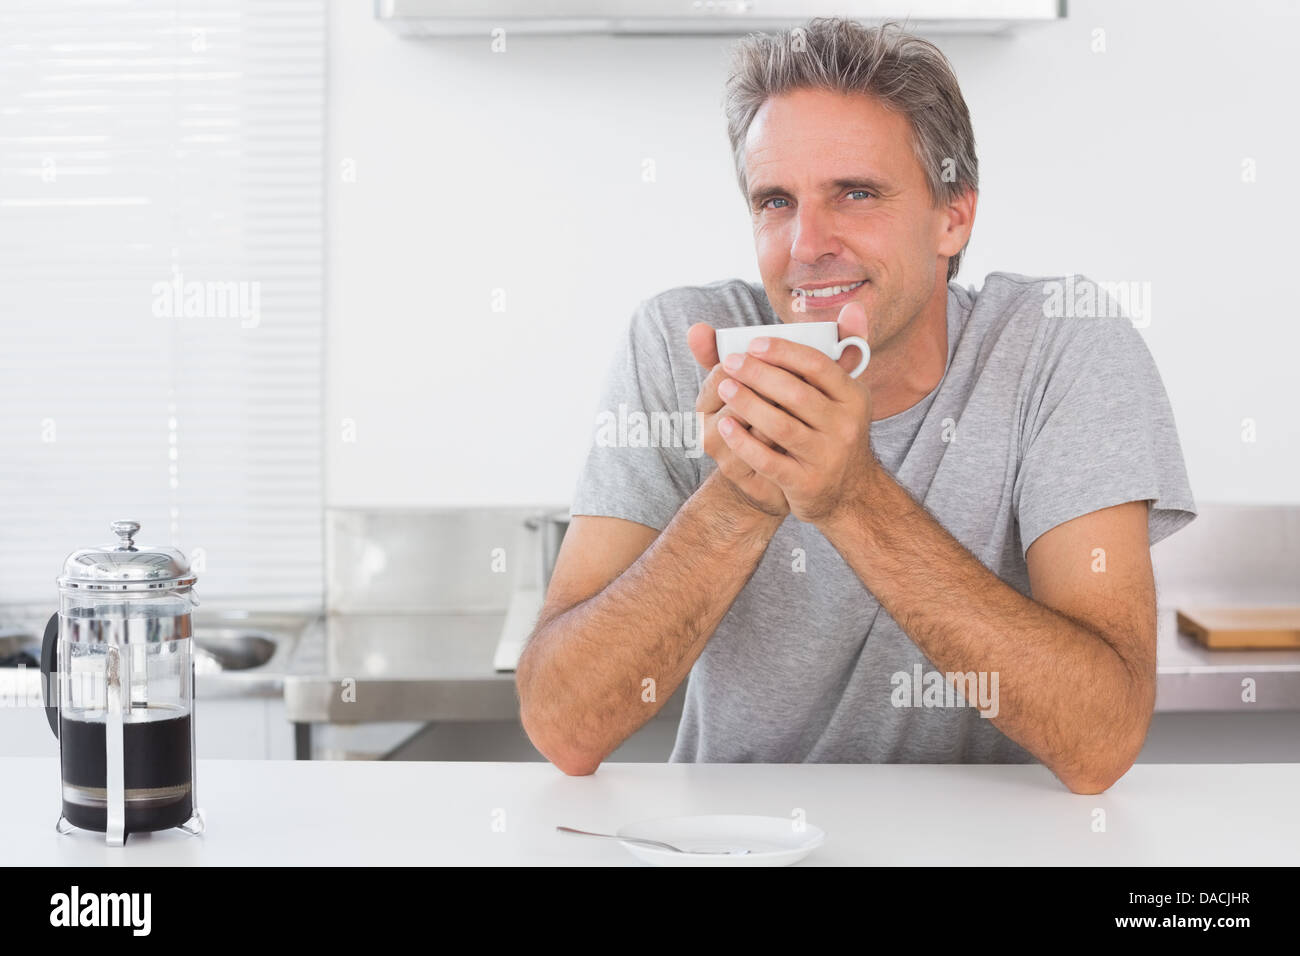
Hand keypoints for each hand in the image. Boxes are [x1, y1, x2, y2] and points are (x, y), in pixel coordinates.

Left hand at [707, 302, 877, 525]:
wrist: (848, 492)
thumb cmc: (833, 429)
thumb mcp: (842, 394)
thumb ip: (837, 352)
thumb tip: (852, 306)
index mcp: (854, 396)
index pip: (817, 365)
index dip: (784, 351)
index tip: (753, 343)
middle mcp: (845, 426)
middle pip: (795, 394)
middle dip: (758, 374)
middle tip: (730, 362)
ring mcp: (827, 457)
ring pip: (780, 426)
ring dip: (747, 403)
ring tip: (723, 386)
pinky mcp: (807, 484)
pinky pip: (769, 460)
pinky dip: (743, 442)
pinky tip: (724, 425)